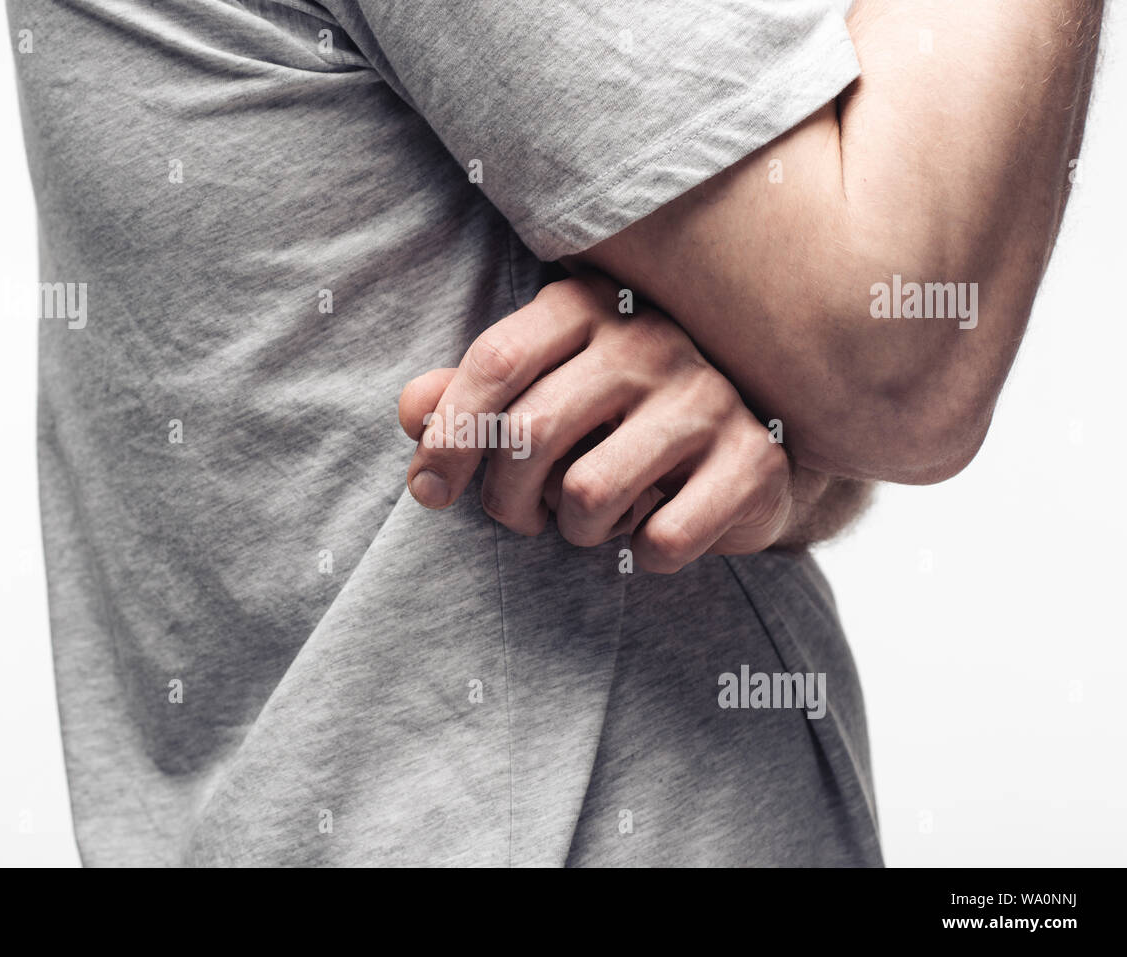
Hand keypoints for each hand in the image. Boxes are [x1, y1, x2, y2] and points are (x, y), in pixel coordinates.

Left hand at [397, 276, 794, 572]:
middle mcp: (650, 339)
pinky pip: (662, 539)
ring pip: (590, 492)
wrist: (740, 451)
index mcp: (587, 308)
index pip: (496, 361)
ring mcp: (707, 397)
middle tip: (521, 516)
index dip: (448, 435)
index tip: (429, 489)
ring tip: (593, 516)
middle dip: (505, 498)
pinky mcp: (752, 461)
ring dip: (577, 529)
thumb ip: (469, 399)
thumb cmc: (615, 422)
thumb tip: (410, 411)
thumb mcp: (537, 395)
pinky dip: (644, 553)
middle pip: (530, 431)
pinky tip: (654, 528)